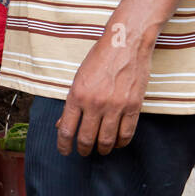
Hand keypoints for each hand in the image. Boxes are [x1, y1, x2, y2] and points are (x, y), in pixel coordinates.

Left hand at [56, 24, 154, 156]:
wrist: (126, 43)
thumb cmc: (100, 58)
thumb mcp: (79, 78)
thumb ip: (71, 103)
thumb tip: (61, 124)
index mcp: (77, 95)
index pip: (67, 130)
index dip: (64, 145)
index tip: (64, 151)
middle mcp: (95, 103)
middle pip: (86, 139)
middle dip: (83, 149)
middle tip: (83, 152)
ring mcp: (115, 106)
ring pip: (107, 140)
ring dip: (102, 149)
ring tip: (100, 150)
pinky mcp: (133, 106)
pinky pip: (126, 133)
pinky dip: (121, 142)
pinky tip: (117, 143)